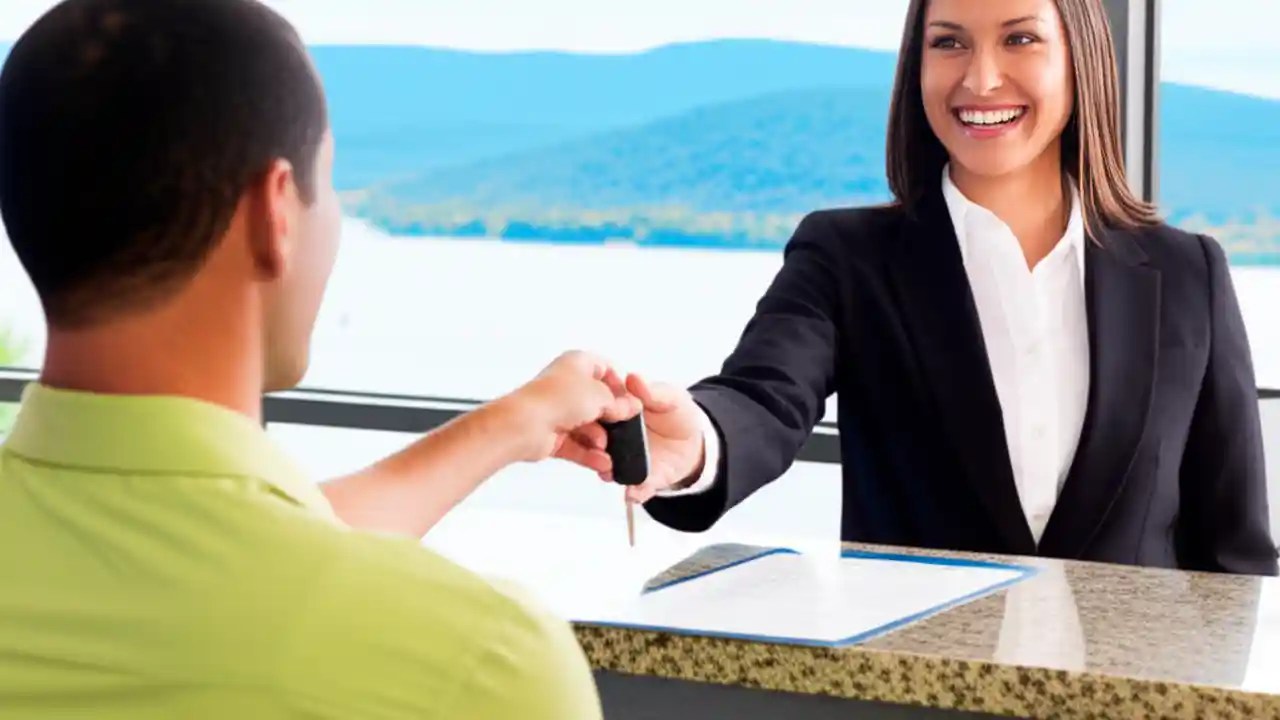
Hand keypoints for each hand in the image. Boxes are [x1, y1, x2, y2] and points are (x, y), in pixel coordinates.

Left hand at [501, 351, 639, 463]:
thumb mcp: (600, 396)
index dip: (620, 385)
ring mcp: (559, 410)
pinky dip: (590, 454)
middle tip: (625, 428)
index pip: (605, 369)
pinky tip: (602, 462)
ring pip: (589, 427)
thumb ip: (619, 403)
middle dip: (612, 418)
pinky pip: (577, 444)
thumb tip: (632, 406)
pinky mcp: (553, 434)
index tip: (632, 401)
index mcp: (577, 364)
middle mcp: (567, 385)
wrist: (524, 424)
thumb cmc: (555, 399)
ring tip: (608, 449)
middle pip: (598, 401)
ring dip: (601, 440)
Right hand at [558, 372, 706, 503]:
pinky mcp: (640, 479)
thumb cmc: (677, 415)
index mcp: (618, 412)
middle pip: (595, 443)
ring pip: (608, 467)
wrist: (694, 443)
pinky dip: (633, 492)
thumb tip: (633, 378)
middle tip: (600, 446)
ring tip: (610, 473)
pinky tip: (633, 492)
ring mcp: (624, 460)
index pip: (597, 412)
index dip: (593, 414)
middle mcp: (614, 438)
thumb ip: (652, 391)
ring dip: (607, 470)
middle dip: (594, 445)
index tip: (596, 414)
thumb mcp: (670, 397)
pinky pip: (634, 489)